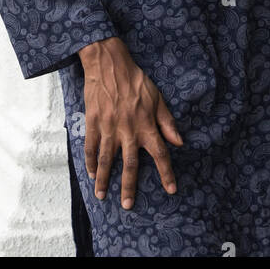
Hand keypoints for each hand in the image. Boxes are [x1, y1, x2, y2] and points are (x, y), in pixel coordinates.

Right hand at [78, 36, 182, 209]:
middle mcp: (127, 130)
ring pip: (106, 159)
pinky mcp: (93, 122)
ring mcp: (108, 127)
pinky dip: (89, 161)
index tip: (171, 189)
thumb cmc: (135, 80)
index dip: (166, 173)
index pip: (160, 153)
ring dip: (104, 179)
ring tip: (102, 195)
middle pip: (129, 164)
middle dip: (129, 186)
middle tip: (127, 205)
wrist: (108, 63)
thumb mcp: (157, 97)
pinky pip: (91, 146)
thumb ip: (167, 122)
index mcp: (146, 124)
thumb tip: (179, 142)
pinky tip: (90, 173)